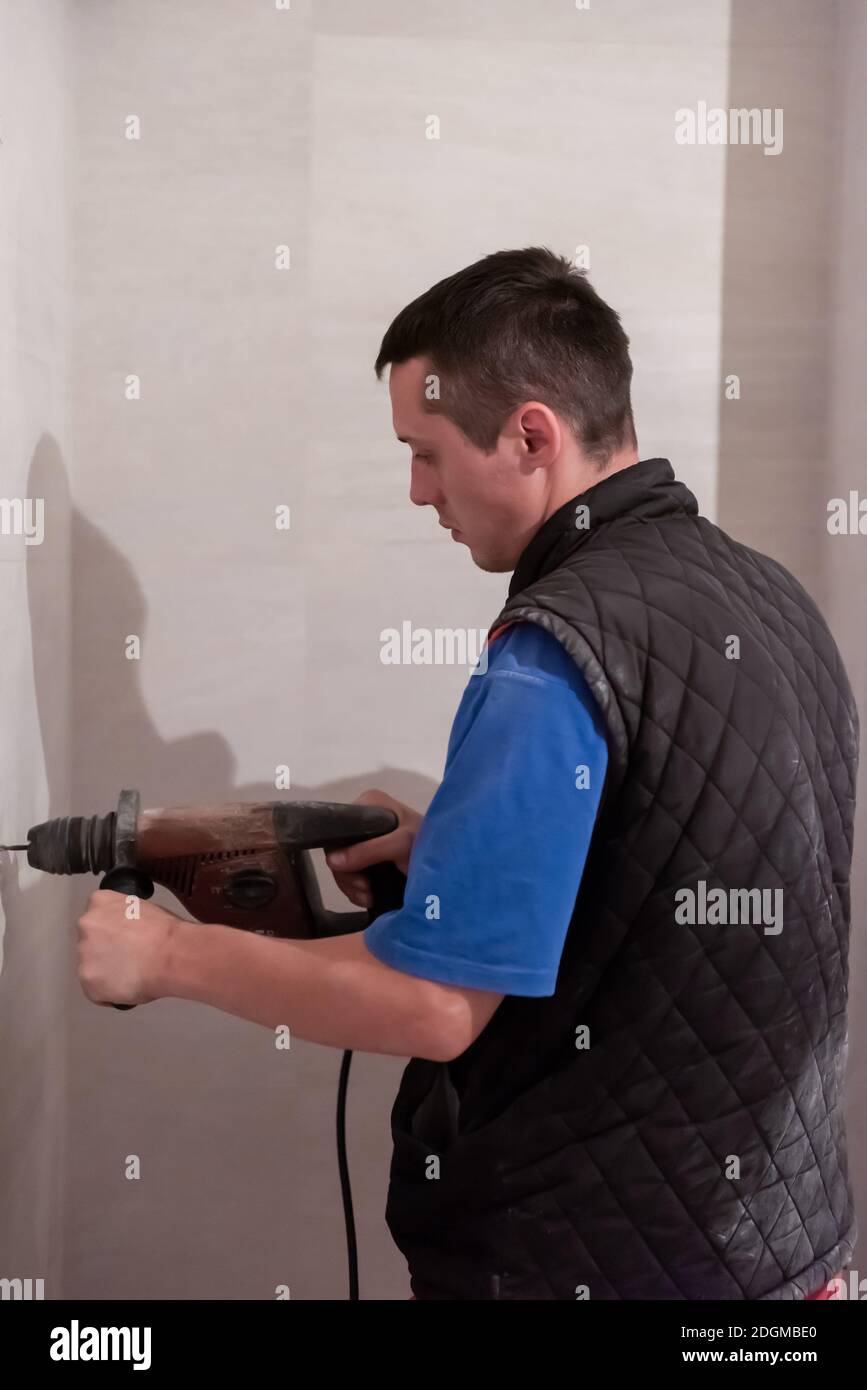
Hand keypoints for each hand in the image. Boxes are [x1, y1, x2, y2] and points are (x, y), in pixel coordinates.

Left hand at [76, 889, 181, 1006]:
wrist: (170, 956)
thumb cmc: (165, 933)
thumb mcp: (142, 908)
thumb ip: (123, 918)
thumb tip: (125, 932)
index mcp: (99, 902)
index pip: (96, 917)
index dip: (110, 932)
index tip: (122, 940)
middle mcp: (86, 925)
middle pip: (90, 942)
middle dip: (105, 952)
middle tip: (128, 959)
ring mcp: (83, 953)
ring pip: (90, 967)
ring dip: (106, 973)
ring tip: (132, 974)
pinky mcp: (87, 980)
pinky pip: (94, 990)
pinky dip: (108, 993)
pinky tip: (128, 986)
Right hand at [325, 788, 421, 906]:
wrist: (450, 866)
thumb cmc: (429, 848)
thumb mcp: (400, 846)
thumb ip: (368, 850)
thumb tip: (332, 861)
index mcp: (369, 803)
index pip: (339, 827)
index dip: (340, 854)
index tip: (355, 874)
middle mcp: (364, 817)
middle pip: (338, 849)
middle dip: (349, 875)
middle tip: (365, 890)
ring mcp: (367, 838)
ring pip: (343, 865)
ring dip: (353, 886)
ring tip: (369, 897)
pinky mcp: (371, 856)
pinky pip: (352, 873)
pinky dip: (357, 889)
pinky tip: (370, 897)